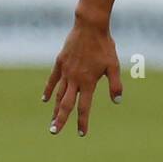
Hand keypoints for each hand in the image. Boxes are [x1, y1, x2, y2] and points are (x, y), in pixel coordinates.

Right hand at [43, 21, 123, 136]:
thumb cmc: (105, 47)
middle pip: (65, 104)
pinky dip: (48, 90)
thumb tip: (117, 101)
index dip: (83, 121)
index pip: (84, 107)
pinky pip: (52, 80)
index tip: (81, 134)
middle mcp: (74, 79)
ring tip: (52, 120)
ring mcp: (65, 71)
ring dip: (54, 108)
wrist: (90, 27)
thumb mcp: (114, 66)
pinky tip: (45, 99)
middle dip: (60, 119)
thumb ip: (115, 84)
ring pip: (57, 94)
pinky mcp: (60, 63)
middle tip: (54, 132)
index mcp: (88, 82)